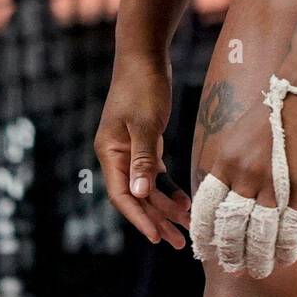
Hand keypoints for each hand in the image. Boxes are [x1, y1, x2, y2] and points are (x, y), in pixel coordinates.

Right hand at [95, 52, 191, 247]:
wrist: (145, 55)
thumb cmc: (143, 85)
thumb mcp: (145, 122)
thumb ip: (143, 158)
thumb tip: (140, 194)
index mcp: (110, 152)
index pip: (123, 195)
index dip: (140, 218)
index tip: (157, 236)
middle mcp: (116, 154)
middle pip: (136, 196)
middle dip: (156, 219)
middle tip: (178, 242)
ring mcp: (129, 148)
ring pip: (146, 186)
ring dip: (164, 205)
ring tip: (185, 225)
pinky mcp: (144, 140)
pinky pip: (154, 171)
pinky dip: (167, 185)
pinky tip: (182, 198)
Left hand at [192, 78, 296, 278]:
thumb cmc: (273, 113)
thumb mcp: (238, 138)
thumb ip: (231, 168)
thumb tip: (225, 198)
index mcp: (225, 162)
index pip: (206, 210)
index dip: (205, 236)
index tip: (206, 251)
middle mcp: (244, 175)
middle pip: (230, 229)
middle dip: (230, 255)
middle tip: (234, 267)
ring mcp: (272, 182)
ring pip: (259, 235)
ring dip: (259, 259)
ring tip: (260, 270)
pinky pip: (289, 227)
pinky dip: (286, 247)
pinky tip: (286, 255)